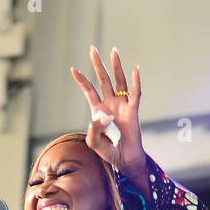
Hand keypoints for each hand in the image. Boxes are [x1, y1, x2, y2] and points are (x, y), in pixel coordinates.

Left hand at [70, 46, 146, 180]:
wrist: (125, 160)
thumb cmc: (109, 152)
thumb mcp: (94, 144)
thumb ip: (93, 131)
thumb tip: (102, 115)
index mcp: (98, 111)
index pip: (89, 91)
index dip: (82, 80)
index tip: (73, 69)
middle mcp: (110, 104)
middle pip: (103, 80)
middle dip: (98, 65)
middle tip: (92, 49)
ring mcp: (122, 106)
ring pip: (119, 82)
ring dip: (116, 67)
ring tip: (114, 51)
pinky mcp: (133, 111)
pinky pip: (135, 94)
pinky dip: (136, 82)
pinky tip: (135, 70)